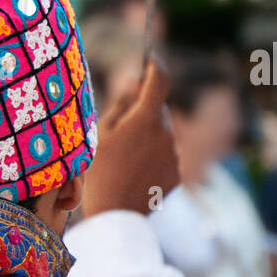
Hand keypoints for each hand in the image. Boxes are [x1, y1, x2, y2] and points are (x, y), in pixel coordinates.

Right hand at [80, 59, 178, 218]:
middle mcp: (166, 133)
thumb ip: (120, 106)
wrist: (113, 215)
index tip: (151, 61)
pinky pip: (165, 156)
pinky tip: (134, 173)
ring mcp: (174, 155)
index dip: (155, 67)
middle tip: (120, 126)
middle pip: (157, 111)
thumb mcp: (100, 134)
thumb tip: (133, 87)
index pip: (159, 81)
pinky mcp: (176, 173)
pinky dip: (153, 157)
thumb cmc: (99, 172)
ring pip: (161, 135)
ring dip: (147, 137)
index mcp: (145, 119)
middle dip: (142, 113)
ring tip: (123, 159)